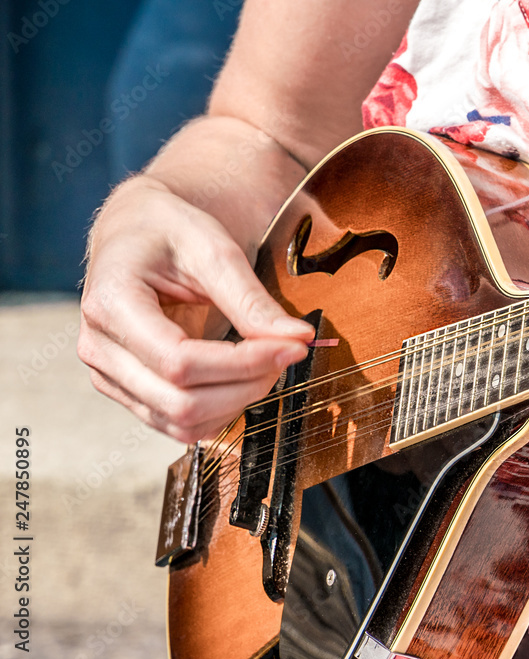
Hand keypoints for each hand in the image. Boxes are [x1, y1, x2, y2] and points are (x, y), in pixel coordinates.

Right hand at [78, 178, 313, 442]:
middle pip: (181, 401)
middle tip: (288, 352)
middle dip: (247, 385)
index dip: (245, 364)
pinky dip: (221, 411)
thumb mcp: (214, 250)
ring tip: (268, 362)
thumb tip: (299, 338)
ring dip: (238, 402)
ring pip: (182, 422)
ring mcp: (109, 376)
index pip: (180, 362)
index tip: (294, 347)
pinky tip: (244, 379)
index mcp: (110, 303)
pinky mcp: (128, 392)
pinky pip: (178, 425)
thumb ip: (252, 300)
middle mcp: (99, 348)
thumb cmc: (171, 231)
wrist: (139, 233)